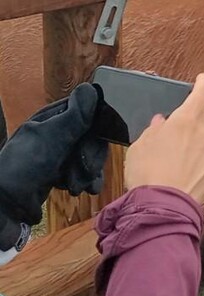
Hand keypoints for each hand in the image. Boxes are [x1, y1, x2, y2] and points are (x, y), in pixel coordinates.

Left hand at [0, 84, 109, 224]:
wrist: (5, 208)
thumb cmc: (25, 167)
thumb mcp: (51, 138)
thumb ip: (74, 116)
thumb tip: (90, 87)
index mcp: (51, 119)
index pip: (87, 113)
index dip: (98, 127)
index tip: (102, 140)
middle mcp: (56, 134)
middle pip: (92, 138)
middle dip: (92, 156)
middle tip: (88, 170)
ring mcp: (58, 154)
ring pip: (89, 157)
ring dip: (89, 172)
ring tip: (78, 187)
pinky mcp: (59, 174)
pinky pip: (84, 173)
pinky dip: (87, 181)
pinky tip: (85, 190)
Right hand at [125, 74, 203, 203]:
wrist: (161, 207)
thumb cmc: (146, 174)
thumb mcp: (140, 146)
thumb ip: (154, 130)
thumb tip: (162, 123)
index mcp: (185, 120)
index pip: (202, 93)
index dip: (203, 83)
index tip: (202, 80)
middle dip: (195, 124)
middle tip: (178, 138)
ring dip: (199, 145)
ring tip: (179, 163)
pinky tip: (189, 174)